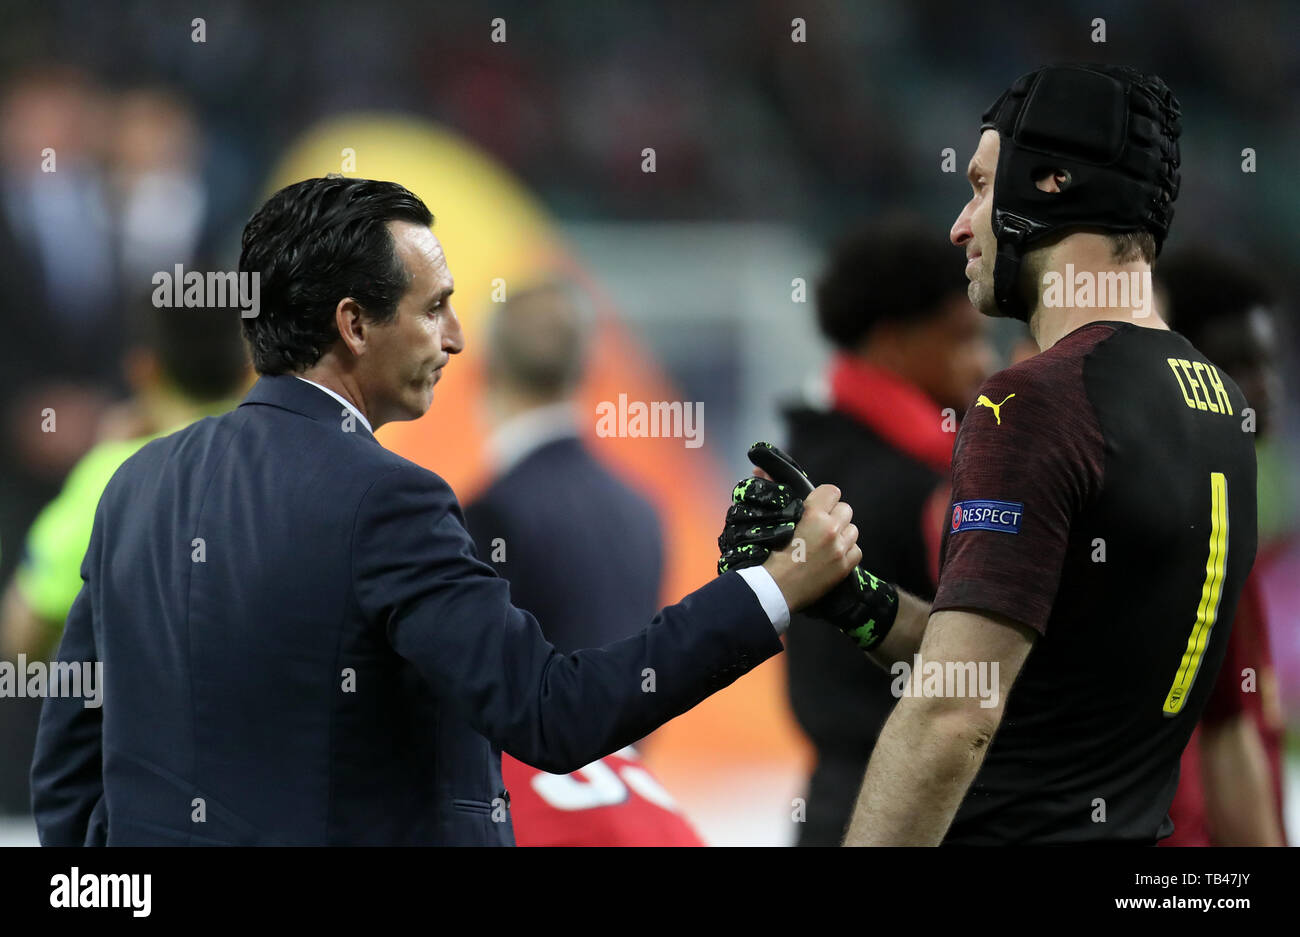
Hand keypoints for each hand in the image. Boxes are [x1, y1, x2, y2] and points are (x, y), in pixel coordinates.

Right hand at [718, 441, 897, 648]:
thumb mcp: (769, 519)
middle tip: (821, 527)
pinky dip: (847, 552)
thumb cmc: (765, 552)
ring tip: (826, 543)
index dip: (825, 498)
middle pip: (846, 509)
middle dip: (835, 516)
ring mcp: (840, 548)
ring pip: (853, 529)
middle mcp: (830, 528)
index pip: (832, 491)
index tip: (817, 507)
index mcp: (812, 513)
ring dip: (842, 534)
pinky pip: (857, 550)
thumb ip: (770, 490)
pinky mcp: (845, 566)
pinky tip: (832, 557)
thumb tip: (757, 468)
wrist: (773, 589)